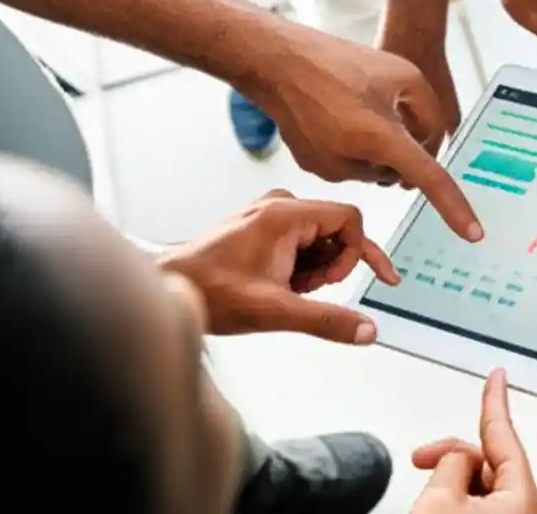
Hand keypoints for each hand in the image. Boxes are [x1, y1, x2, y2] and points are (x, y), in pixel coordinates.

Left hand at [157, 190, 399, 344]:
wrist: (170, 289)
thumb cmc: (210, 291)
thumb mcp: (276, 311)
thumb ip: (327, 320)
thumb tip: (366, 330)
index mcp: (285, 214)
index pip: (350, 219)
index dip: (358, 252)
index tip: (360, 278)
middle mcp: (278, 206)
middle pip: (336, 230)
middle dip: (331, 267)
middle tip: (308, 290)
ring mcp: (268, 215)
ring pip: (319, 239)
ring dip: (314, 270)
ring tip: (287, 290)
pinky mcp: (261, 227)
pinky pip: (300, 242)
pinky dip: (299, 268)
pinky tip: (279, 285)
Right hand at [246, 26, 481, 240]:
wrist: (276, 62)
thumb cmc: (338, 61)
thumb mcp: (404, 73)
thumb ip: (430, 114)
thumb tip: (429, 145)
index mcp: (380, 137)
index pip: (428, 179)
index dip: (455, 208)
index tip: (474, 235)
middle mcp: (354, 162)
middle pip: (402, 170)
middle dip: (405, 147)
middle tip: (390, 108)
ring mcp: (331, 170)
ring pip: (377, 169)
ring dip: (379, 145)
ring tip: (356, 104)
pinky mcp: (315, 169)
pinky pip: (352, 165)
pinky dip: (356, 146)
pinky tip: (338, 114)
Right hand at [411, 370, 536, 513]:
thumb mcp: (440, 501)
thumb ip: (451, 463)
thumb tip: (456, 459)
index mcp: (522, 496)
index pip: (504, 433)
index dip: (495, 400)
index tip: (497, 376)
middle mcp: (525, 511)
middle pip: (490, 463)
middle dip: (454, 457)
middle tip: (423, 458)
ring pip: (480, 489)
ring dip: (451, 486)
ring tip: (427, 504)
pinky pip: (478, 509)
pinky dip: (456, 504)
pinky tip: (436, 513)